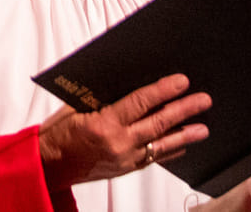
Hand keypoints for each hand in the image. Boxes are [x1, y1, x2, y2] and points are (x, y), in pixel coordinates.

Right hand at [38, 73, 210, 190]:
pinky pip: (153, 159)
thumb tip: (134, 81)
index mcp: (103, 124)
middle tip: (203, 100)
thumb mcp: (77, 107)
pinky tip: (183, 145)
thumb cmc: (59, 132)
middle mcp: (117, 144)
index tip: (182, 81)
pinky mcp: (125, 170)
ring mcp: (123, 160)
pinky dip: (169, 151)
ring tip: (204, 128)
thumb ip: (106, 97)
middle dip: (183, 110)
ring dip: (184, 135)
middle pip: (158, 124)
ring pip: (160, 145)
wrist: (47, 165)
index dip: (163, 91)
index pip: (140, 103)